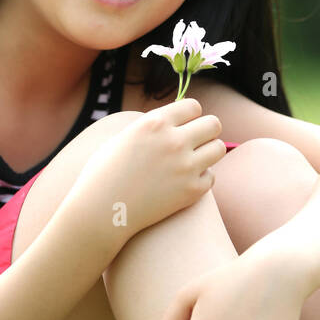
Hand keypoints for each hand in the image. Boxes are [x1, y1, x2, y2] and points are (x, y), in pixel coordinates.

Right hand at [67, 99, 225, 255]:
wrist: (100, 212)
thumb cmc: (104, 174)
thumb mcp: (123, 138)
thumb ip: (151, 126)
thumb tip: (174, 119)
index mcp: (154, 123)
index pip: (193, 106)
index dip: (189, 116)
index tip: (183, 126)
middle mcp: (173, 141)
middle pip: (213, 124)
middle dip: (205, 131)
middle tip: (194, 143)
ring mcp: (185, 167)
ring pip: (218, 148)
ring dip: (207, 153)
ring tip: (193, 161)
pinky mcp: (191, 191)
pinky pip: (211, 177)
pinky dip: (200, 179)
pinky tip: (184, 182)